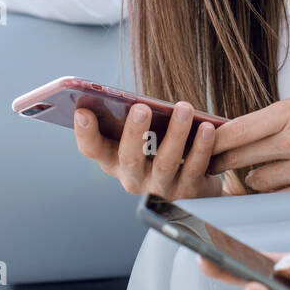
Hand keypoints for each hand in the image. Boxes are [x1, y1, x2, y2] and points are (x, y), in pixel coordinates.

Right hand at [74, 100, 231, 199]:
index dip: (85, 133)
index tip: (83, 111)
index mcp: (114, 161)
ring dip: (175, 133)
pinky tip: (206, 128)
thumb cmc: (162, 151)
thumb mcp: (143, 139)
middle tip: (141, 107)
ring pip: (165, 163)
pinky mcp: (188, 193)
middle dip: (134, 132)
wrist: (195, 189)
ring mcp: (160, 189)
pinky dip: (201, 147)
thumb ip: (135, 121)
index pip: (92, 150)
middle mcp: (133, 179)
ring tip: (184, 107)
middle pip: (129, 158)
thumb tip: (132, 96)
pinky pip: (194, 169)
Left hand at [208, 96, 289, 191]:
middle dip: (219, 163)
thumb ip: (277, 119)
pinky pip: (279, 199)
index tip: (199, 143)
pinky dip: (271, 195)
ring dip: (248, 181)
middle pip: (237, 157)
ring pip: (256, 182)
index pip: (235, 129)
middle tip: (208, 167)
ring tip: (249, 176)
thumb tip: (240, 132)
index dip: (211, 139)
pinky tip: (273, 189)